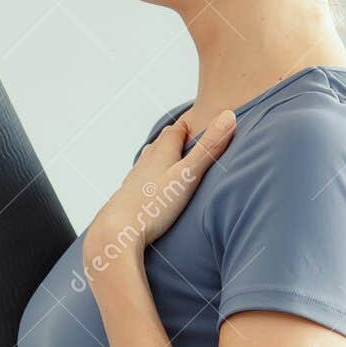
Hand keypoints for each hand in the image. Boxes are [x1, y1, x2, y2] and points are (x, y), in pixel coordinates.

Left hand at [84, 108, 234, 277]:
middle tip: (185, 134)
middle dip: (173, 138)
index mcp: (161, 154)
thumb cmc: (153, 206)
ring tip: (167, 156)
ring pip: (147, 161)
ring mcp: (134, 181)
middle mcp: (144, 164)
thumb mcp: (188, 175)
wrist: (115, 232)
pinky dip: (149, 177)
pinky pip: (140, 182)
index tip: (199, 119)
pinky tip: (149, 188)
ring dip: (159, 156)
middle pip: (159, 144)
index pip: (175, 131)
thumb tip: (229, 114)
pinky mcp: (127, 199)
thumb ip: (208, 149)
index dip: (188, 125)